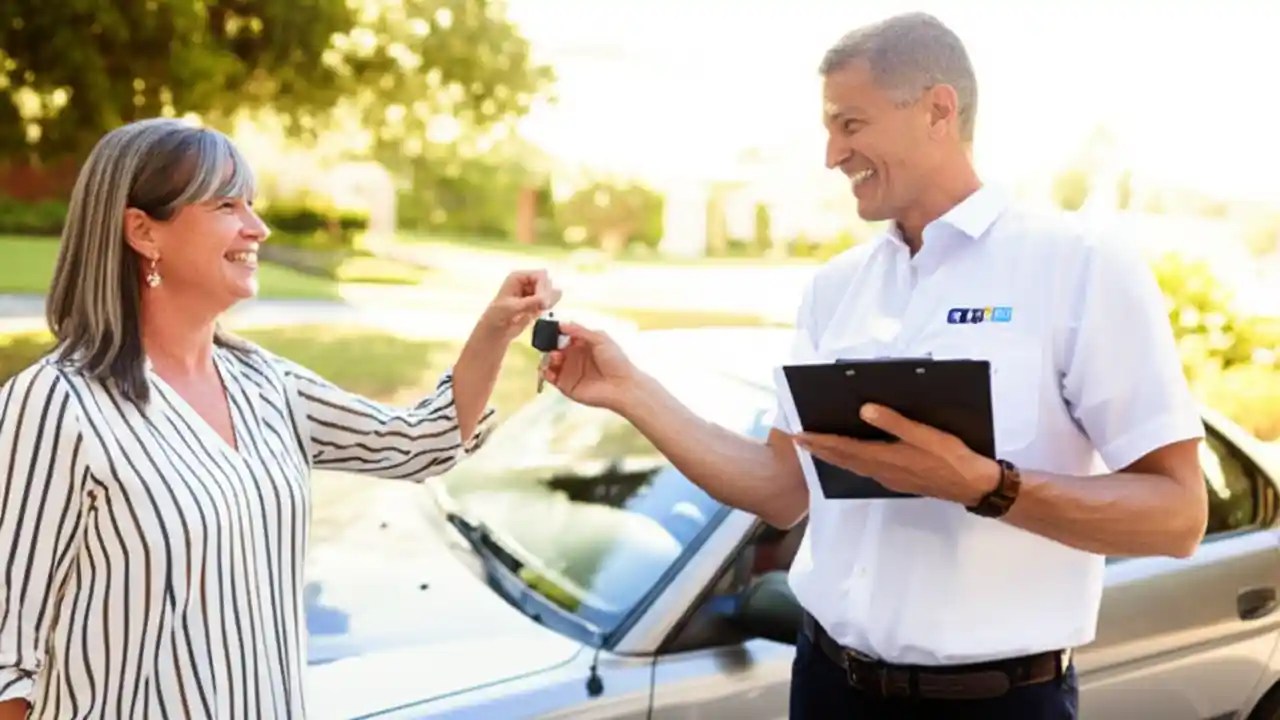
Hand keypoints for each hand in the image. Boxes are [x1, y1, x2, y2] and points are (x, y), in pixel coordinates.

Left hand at [479, 269, 561, 342]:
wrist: (495, 331)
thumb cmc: (498, 316)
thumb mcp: (513, 307)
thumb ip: (531, 301)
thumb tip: (548, 297)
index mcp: (518, 277)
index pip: (540, 275)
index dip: (543, 288)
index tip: (542, 302)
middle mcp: (526, 282)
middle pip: (547, 282)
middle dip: (546, 295)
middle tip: (542, 307)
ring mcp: (532, 292)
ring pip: (550, 291)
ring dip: (549, 300)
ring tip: (541, 309)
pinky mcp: (537, 303)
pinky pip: (550, 300)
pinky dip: (548, 306)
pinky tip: (540, 312)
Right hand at [541, 322, 641, 410]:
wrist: (622, 386)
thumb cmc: (615, 361)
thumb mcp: (600, 339)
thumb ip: (580, 331)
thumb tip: (562, 324)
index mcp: (582, 345)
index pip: (563, 337)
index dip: (555, 334)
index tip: (550, 331)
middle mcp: (574, 358)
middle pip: (554, 349)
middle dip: (549, 347)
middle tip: (553, 347)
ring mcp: (569, 372)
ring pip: (550, 363)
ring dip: (547, 359)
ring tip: (555, 358)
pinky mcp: (566, 386)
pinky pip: (550, 378)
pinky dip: (545, 373)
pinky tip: (548, 369)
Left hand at [793, 403, 1000, 505]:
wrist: (971, 485)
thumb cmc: (950, 457)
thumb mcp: (924, 434)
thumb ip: (894, 422)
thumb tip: (864, 410)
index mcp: (884, 458)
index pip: (843, 449)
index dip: (820, 442)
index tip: (800, 436)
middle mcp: (881, 471)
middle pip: (843, 459)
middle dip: (820, 449)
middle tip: (801, 441)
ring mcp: (889, 478)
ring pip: (853, 467)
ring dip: (834, 456)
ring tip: (819, 447)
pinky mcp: (899, 481)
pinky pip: (865, 470)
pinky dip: (851, 462)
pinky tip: (852, 456)